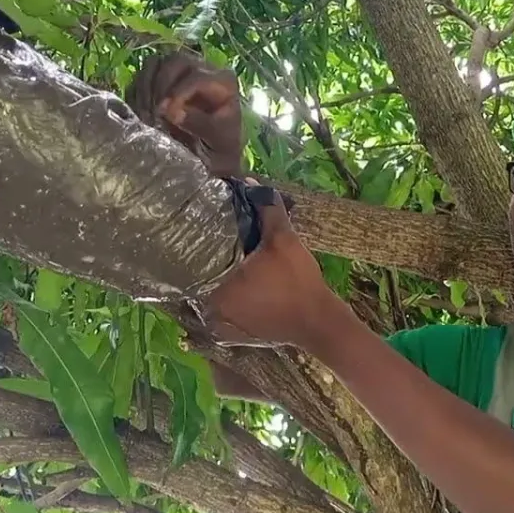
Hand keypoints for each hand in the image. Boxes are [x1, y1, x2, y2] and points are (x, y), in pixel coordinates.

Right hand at [126, 51, 244, 176]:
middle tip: (155, 112)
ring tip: (147, 114)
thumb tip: (172, 112)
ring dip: (146, 88)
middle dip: (161, 86)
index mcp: (223, 82)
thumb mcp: (217, 141)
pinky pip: (143, 75)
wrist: (211, 162)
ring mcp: (181, 74)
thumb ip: (199, 124)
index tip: (168, 114)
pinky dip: (138, 92)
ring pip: (156, 64)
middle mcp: (203, 71)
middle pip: (175, 61)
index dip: (179, 92)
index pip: (197, 75)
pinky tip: (141, 113)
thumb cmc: (220, 150)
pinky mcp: (162, 81)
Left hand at [205, 184, 346, 347]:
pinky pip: (228, 304)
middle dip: (214, 256)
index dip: (202, 239)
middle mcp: (212, 308)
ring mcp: (224, 322)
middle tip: (222, 236)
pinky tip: (246, 277)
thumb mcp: (284, 239)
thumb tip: (251, 183)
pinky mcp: (238, 330)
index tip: (207, 225)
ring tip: (234, 253)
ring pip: (216, 289)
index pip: (195, 257)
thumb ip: (267, 210)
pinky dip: (234, 291)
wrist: (318, 322)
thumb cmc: (297, 281)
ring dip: (223, 274)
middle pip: (205, 273)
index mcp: (215, 287)